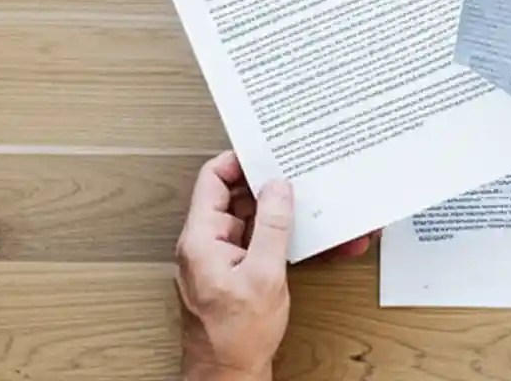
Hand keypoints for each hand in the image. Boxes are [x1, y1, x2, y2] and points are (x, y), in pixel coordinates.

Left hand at [175, 152, 372, 380]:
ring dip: (280, 213)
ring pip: (249, 219)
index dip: (240, 161)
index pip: (213, 179)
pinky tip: (304, 235)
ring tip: (309, 204)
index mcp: (201, 239)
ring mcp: (219, 257)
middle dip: (269, 186)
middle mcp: (205, 244)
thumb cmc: (235, 336)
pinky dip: (280, 235)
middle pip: (234, 196)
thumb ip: (272, 227)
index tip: (268, 153)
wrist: (227, 375)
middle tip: (297, 173)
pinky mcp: (234, 270)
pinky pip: (256, 240)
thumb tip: (278, 188)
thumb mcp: (264, 275)